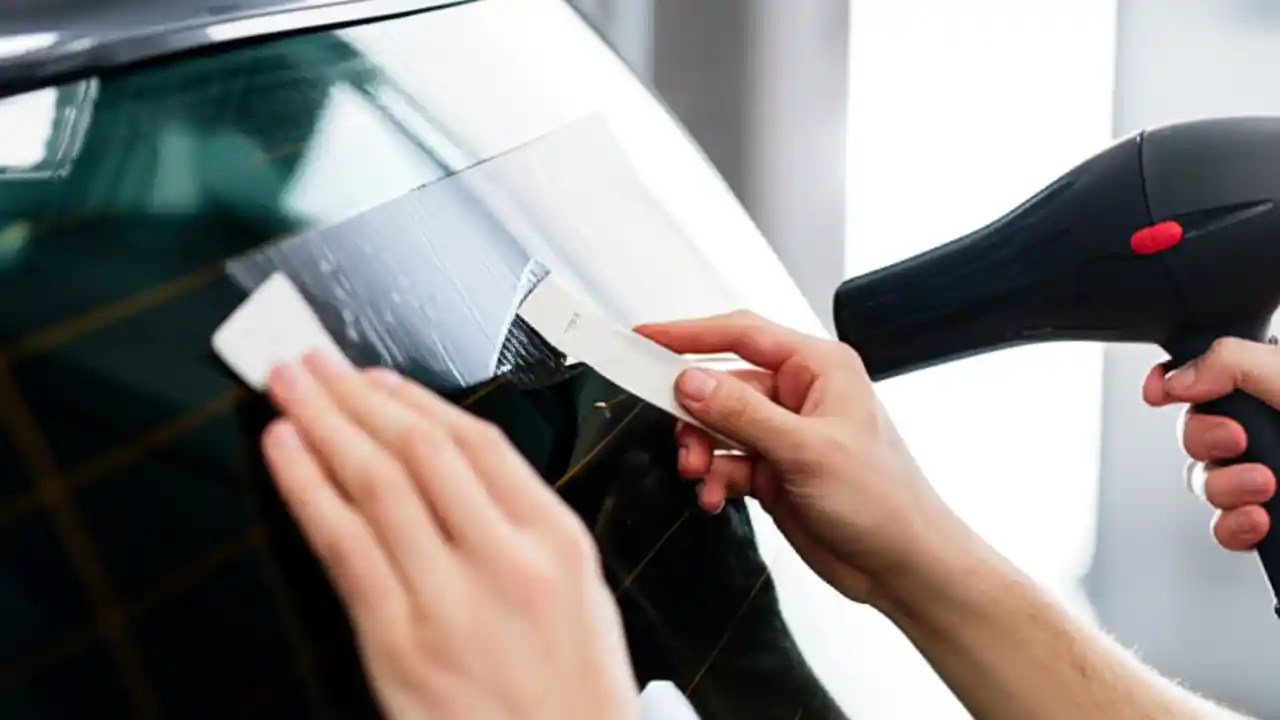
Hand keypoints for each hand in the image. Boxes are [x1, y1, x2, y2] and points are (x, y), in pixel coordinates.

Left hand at [260, 352, 637, 719]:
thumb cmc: (571, 689)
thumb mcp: (578, 592)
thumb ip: (518, 526)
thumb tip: (445, 467)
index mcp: (555, 540)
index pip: (477, 443)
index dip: (414, 399)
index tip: (375, 378)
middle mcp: (504, 560)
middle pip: (419, 449)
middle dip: (357, 394)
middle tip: (313, 360)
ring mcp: (449, 600)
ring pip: (377, 483)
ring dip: (325, 422)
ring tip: (288, 386)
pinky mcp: (398, 641)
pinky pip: (344, 545)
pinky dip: (309, 488)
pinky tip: (286, 452)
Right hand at [636, 311, 971, 605]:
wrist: (903, 566)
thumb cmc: (884, 500)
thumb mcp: (806, 450)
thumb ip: (742, 413)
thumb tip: (691, 382)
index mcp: (819, 368)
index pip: (742, 335)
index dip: (689, 334)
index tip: (646, 338)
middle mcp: (801, 395)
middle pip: (722, 384)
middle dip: (693, 412)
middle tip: (676, 435)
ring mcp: (785, 434)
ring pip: (718, 426)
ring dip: (702, 450)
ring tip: (700, 474)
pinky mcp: (774, 470)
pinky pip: (727, 462)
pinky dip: (714, 478)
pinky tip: (716, 496)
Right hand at [1142, 337, 1279, 550]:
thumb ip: (1231, 361)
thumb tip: (1177, 377)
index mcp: (1264, 387)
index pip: (1197, 377)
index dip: (1167, 383)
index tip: (1160, 392)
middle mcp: (1261, 431)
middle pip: (1190, 434)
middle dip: (1203, 440)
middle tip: (1238, 440)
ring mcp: (1262, 478)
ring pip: (1201, 483)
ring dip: (1223, 486)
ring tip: (1264, 484)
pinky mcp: (1269, 522)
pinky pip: (1223, 528)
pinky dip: (1233, 527)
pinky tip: (1259, 520)